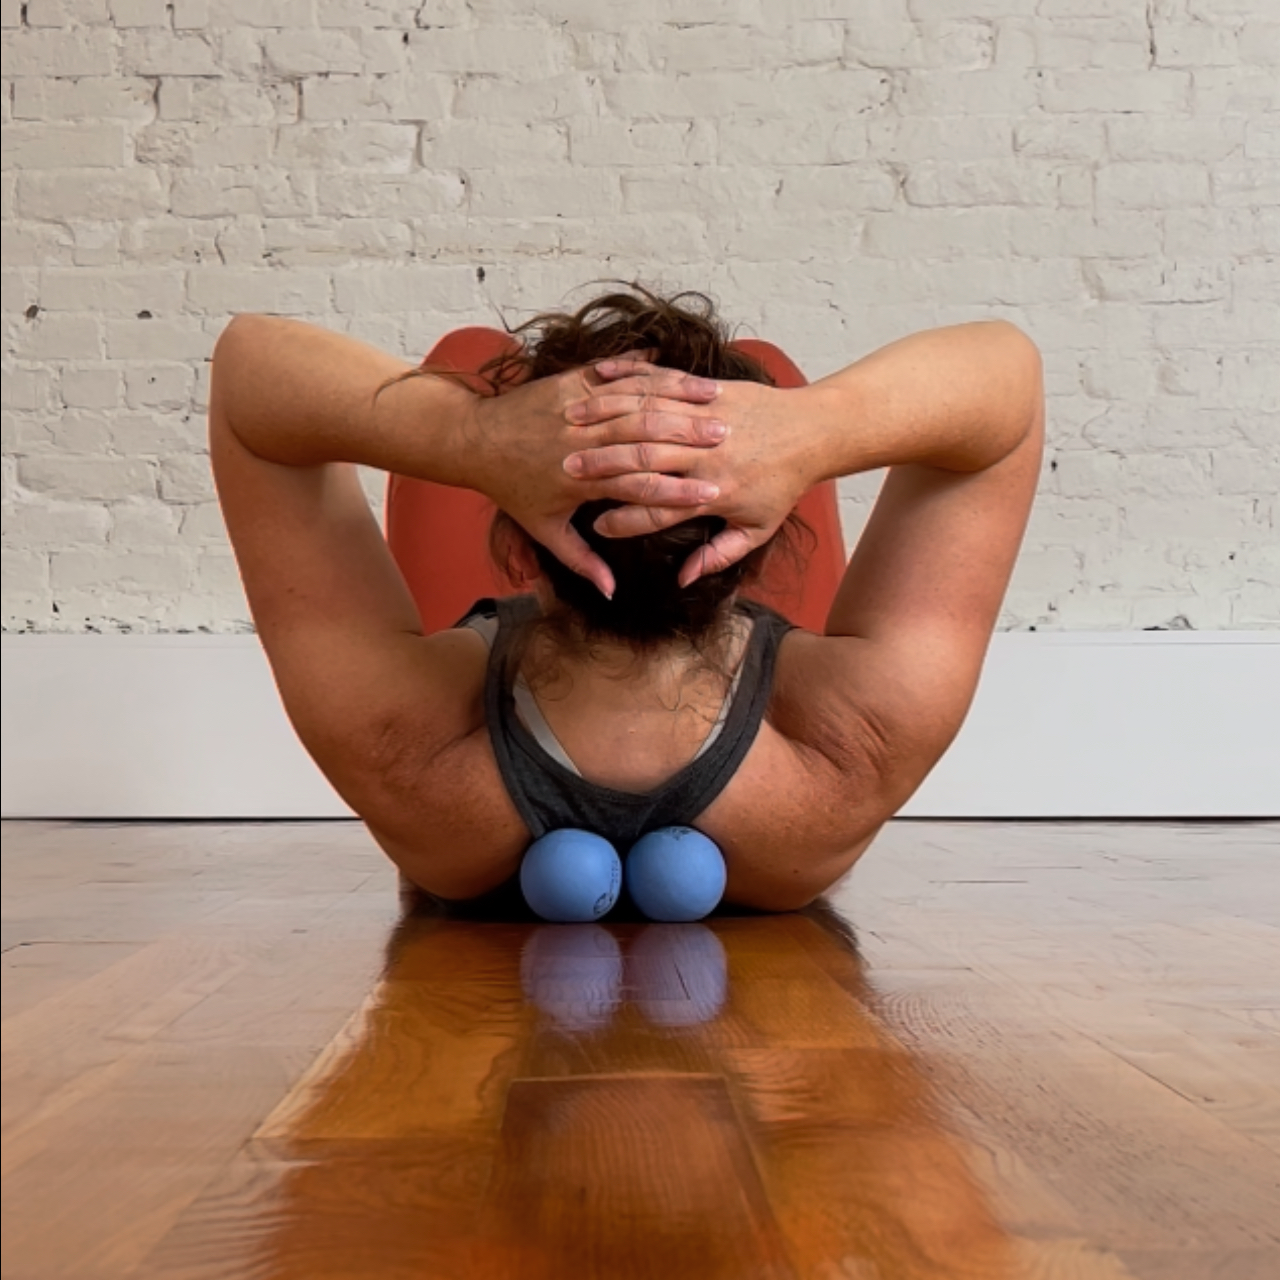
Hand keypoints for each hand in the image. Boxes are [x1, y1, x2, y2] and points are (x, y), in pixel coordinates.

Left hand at [462, 356, 729, 596]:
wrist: (476, 439)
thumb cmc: (512, 489)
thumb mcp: (544, 530)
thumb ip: (580, 561)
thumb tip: (610, 591)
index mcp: (582, 481)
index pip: (641, 487)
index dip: (680, 490)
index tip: (715, 494)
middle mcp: (583, 441)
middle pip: (648, 440)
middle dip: (692, 440)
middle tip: (729, 442)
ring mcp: (578, 407)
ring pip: (639, 403)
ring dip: (679, 406)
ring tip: (715, 410)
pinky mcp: (572, 381)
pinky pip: (619, 374)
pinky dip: (649, 373)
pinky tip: (681, 376)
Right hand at [563, 358, 822, 584]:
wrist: (813, 432)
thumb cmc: (784, 485)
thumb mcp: (757, 529)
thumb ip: (719, 555)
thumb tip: (683, 580)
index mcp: (712, 494)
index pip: (657, 510)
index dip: (624, 520)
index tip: (596, 526)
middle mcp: (705, 458)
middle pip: (642, 464)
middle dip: (601, 468)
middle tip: (565, 472)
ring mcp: (706, 422)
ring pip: (646, 422)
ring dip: (606, 423)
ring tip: (573, 427)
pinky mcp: (711, 394)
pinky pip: (663, 387)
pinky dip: (629, 386)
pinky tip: (599, 386)